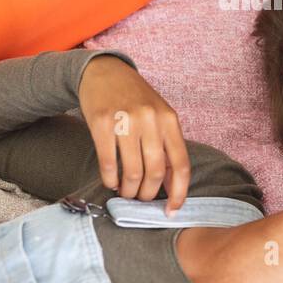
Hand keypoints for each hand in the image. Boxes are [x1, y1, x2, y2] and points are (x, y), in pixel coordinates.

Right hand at [78, 54, 190, 213]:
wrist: (104, 72)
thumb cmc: (135, 98)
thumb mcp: (159, 115)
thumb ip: (166, 145)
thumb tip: (170, 185)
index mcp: (169, 119)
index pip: (181, 164)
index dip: (179, 192)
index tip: (172, 210)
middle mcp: (150, 120)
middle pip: (155, 171)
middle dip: (148, 194)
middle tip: (141, 198)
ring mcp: (125, 121)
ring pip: (132, 172)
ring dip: (129, 190)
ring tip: (126, 192)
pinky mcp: (101, 123)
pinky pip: (108, 163)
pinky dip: (110, 179)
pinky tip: (111, 181)